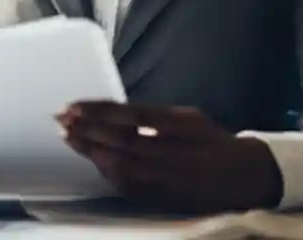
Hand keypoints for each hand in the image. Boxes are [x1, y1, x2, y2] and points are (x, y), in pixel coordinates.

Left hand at [56, 102, 281, 212]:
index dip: (99, 111)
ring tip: (69, 138)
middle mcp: (171, 151)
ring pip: (119, 164)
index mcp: (179, 125)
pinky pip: (127, 185)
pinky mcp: (162, 197)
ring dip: (91, 151)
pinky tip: (92, 160)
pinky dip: (107, 171)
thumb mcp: (187, 117)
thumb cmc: (210, 140)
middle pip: (120, 140)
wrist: (242, 177)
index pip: (130, 114)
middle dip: (86, 129)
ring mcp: (166, 177)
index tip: (74, 105)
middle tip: (61, 120)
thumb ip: (153, 115)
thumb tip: (113, 112)